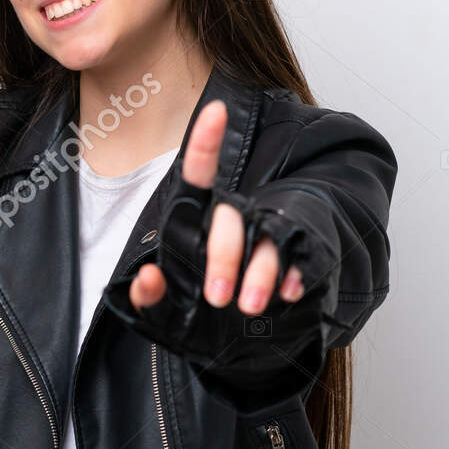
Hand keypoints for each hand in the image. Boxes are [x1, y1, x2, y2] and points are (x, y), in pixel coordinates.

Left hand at [128, 99, 306, 314]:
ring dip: (260, 272)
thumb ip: (147, 297)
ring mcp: (265, 238)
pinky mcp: (294, 260)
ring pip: (267, 238)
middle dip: (224, 255)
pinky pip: (300, 258)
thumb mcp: (164, 310)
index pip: (200, 175)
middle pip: (231, 217)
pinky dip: (295, 276)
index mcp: (198, 222)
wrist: (233, 337)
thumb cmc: (195, 312)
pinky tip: (288, 294)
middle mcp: (233, 222)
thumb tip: (148, 278)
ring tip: (248, 306)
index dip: (207, 143)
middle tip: (215, 296)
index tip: (216, 111)